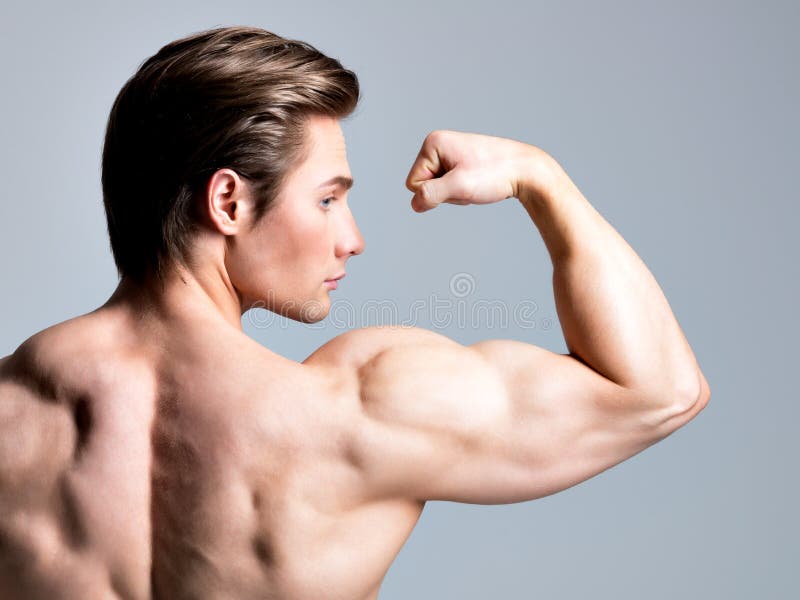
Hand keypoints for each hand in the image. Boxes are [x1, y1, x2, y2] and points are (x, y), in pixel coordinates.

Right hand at [404, 130, 540, 212]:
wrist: (526, 171)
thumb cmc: (495, 174)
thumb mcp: (459, 186)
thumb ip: (431, 195)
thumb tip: (415, 204)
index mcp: (433, 143)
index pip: (413, 183)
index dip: (434, 192)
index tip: (459, 183)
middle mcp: (438, 144)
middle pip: (424, 185)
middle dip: (445, 193)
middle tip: (469, 185)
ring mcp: (449, 153)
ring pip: (437, 188)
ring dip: (455, 194)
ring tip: (475, 183)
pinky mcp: (459, 162)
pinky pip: (448, 186)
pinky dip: (461, 191)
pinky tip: (477, 184)